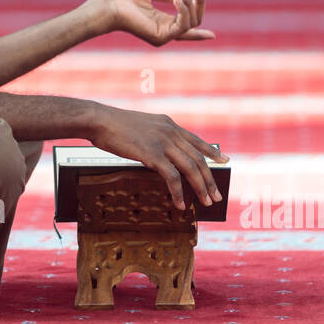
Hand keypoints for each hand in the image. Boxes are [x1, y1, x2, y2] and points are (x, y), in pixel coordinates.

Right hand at [89, 105, 228, 210]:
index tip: (224, 161)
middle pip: (197, 158)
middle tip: (216, 195)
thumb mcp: (142, 127)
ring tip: (206, 202)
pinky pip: (172, 177)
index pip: (196, 140)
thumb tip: (161, 153)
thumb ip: (156, 136)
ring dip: (201, 188)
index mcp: (169, 124)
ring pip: (190, 168)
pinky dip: (178, 192)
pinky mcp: (152, 154)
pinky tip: (180, 203)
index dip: (212, 152)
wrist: (99, 120)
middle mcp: (170, 132)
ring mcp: (162, 142)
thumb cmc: (114, 125)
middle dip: (209, 179)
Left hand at [102, 0, 213, 45]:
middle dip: (199, 2)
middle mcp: (164, 30)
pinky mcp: (162, 36)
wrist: (110, 4)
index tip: (213, 36)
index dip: (199, 32)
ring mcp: (164, 35)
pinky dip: (183, 10)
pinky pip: (183, 25)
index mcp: (161, 21)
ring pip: (192, 22)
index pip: (185, 27)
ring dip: (190, 3)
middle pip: (194, 21)